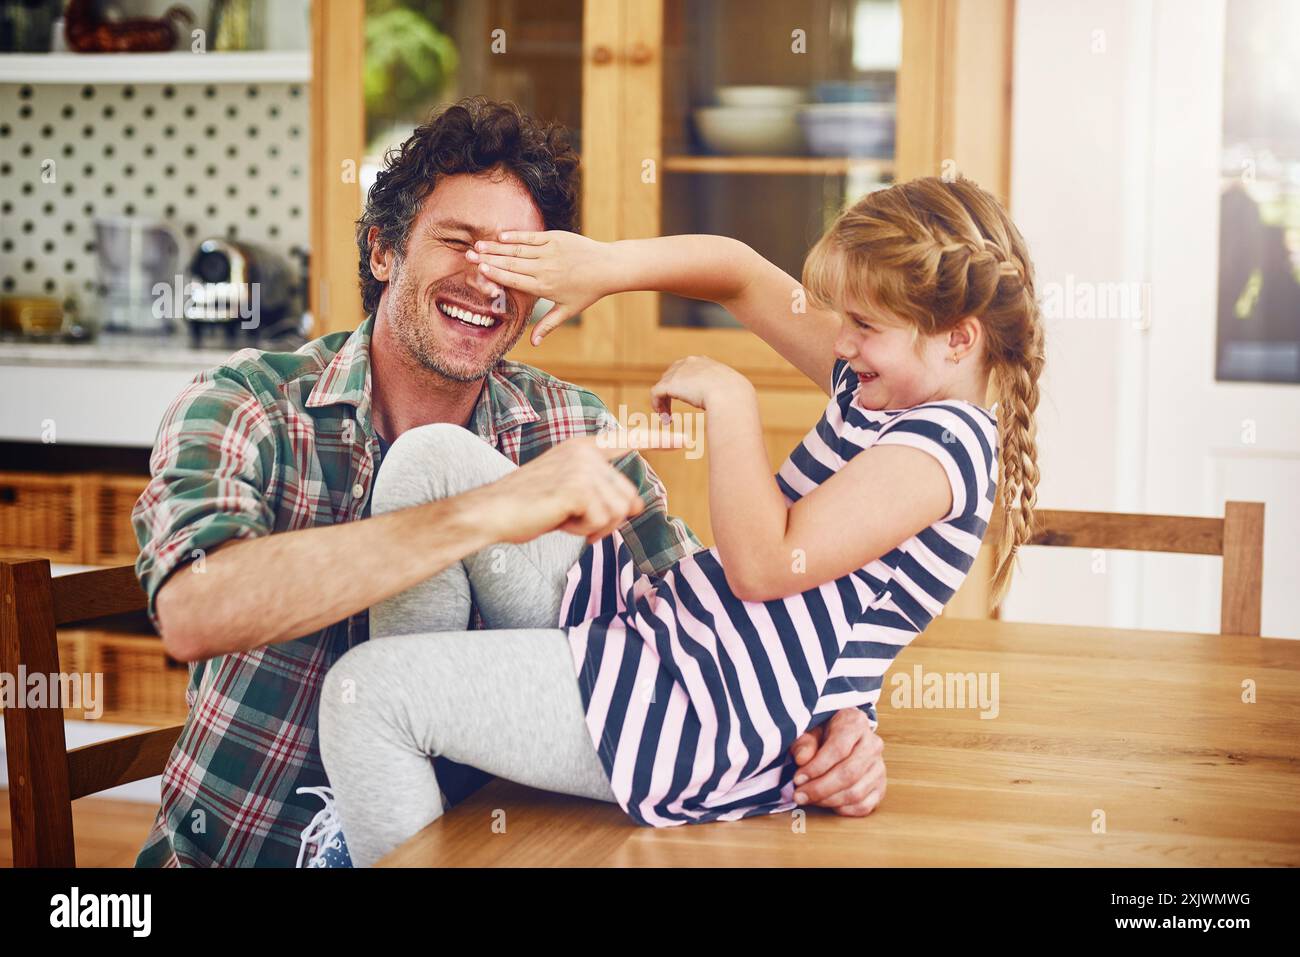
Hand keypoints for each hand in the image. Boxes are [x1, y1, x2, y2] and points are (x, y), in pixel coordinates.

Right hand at [466, 230, 618, 344]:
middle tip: (469, 256)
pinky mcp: (555, 239)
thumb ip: (547, 325)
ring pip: (518, 250)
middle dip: (488, 259)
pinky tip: (500, 236)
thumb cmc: (587, 291)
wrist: (607, 267)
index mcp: (544, 287)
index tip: (479, 270)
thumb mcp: (568, 311)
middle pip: (511, 264)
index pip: (514, 280)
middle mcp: (544, 269)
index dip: (496, 274)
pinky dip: (515, 236)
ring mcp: (549, 252)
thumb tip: (533, 344)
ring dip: (496, 247)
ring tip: (478, 245)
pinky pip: (531, 237)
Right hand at [474, 429, 682, 545]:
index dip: (659, 440)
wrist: (493, 511)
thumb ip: (599, 490)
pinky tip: (559, 520)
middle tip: (574, 518)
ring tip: (564, 517)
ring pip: (618, 512)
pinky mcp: (578, 487)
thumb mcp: (569, 491)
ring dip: (594, 527)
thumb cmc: (528, 506)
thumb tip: (633, 507)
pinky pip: (602, 521)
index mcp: (583, 447)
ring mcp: (582, 468)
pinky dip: (583, 531)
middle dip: (608, 519)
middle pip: (628, 497)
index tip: (685, 438)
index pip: (629, 439)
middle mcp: (586, 452)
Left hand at [649, 355, 752, 415]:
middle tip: (671, 409)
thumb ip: (721, 391)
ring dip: (664, 403)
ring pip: (663, 386)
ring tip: (668, 418)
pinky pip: (656, 393)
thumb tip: (726, 400)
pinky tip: (665, 418)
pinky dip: (658, 406)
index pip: (685, 369)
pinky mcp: (670, 384)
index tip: (685, 399)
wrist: (730, 395)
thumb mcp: (728, 388)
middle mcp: (689, 363)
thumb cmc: (735, 396)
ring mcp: (678, 372)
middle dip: (670, 393)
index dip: (682, 385)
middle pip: (670, 376)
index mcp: (703, 362)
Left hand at [788, 708, 885, 815]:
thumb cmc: (823, 732)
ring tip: (808, 799)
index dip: (816, 767)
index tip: (798, 778)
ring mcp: (879, 767)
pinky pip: (863, 806)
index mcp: (856, 723)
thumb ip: (804, 742)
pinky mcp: (880, 787)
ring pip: (856, 792)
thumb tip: (801, 759)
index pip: (839, 749)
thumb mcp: (810, 729)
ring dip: (828, 800)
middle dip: (820, 788)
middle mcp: (873, 744)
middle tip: (799, 795)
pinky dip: (842, 809)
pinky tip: (825, 803)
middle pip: (849, 773)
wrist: (843, 736)